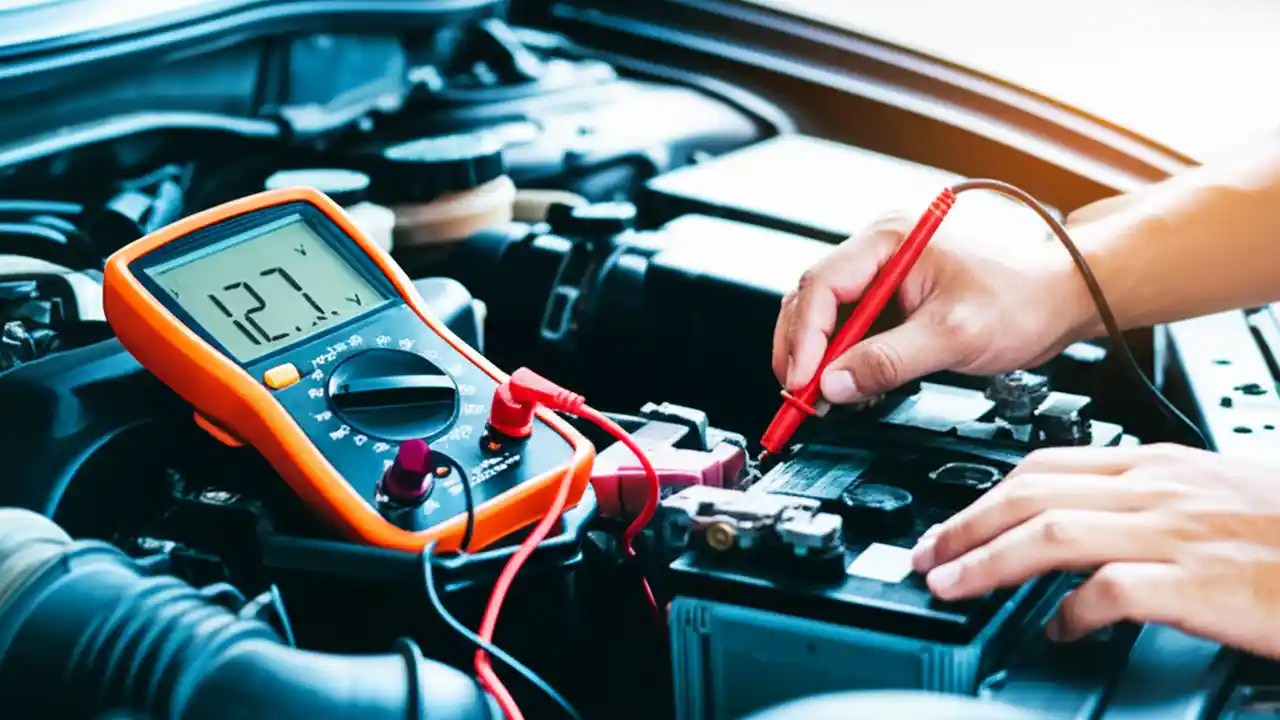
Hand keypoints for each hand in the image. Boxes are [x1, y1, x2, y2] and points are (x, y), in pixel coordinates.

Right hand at [771, 213, 1091, 403]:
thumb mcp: (953, 337)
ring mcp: (884, 272)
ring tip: (823, 398)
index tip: (801, 381)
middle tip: (799, 397)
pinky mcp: (892, 295)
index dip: (804, 338)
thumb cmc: (1023, 298)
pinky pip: (851, 325)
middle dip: (800, 351)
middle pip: (811, 299)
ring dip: (819, 358)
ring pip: (825, 314)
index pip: (822, 285)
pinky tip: (850, 385)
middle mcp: (879, 248)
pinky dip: (843, 358)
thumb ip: (888, 361)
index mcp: (890, 239)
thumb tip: (834, 385)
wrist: (1062, 296)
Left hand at [911, 444, 1279, 657]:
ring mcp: (1178, 534)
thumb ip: (1150, 500)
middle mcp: (1159, 489)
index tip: (953, 519)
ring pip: (1052, 533)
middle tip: (926, 554)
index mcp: (1159, 465)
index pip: (1048, 463)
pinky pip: (1112, 590)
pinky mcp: (1201, 583)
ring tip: (951, 584)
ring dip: (987, 559)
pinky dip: (1072, 611)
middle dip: (964, 523)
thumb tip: (1091, 523)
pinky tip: (1058, 632)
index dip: (986, 492)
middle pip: (1032, 493)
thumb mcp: (1214, 494)